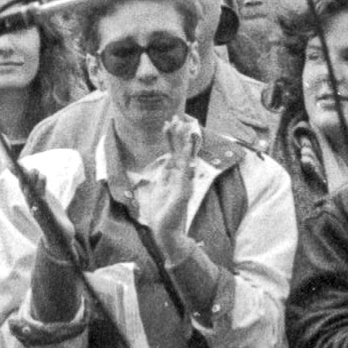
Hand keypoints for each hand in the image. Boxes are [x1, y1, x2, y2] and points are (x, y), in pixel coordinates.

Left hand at [135, 115, 200, 255]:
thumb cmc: (163, 212)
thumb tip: (167, 164)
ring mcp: (184, 182)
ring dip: (183, 141)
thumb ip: (165, 176)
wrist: (167, 231)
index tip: (167, 122)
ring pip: (184, 157)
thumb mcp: (161, 189)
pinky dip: (186, 159)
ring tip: (182, 126)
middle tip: (176, 117)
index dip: (170, 137)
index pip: (173, 151)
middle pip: (180, 150)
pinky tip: (185, 148)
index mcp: (174, 175)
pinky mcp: (183, 191)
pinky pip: (185, 172)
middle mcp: (181, 176)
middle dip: (178, 134)